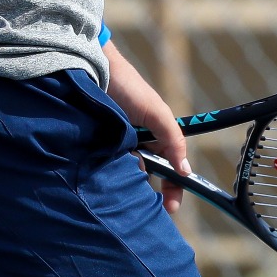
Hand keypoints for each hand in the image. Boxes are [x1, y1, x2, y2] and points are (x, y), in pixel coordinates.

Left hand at [103, 40, 189, 214]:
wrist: (90, 69)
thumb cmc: (127, 86)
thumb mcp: (156, 112)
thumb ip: (173, 139)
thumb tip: (185, 171)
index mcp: (155, 136)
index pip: (170, 168)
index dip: (174, 188)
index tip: (170, 207)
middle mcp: (136, 143)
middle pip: (148, 176)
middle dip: (149, 192)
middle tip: (145, 207)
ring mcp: (115, 146)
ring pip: (126, 175)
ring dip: (127, 183)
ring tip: (122, 187)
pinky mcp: (94, 147)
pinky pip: (104, 168)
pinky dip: (107, 175)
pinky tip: (104, 180)